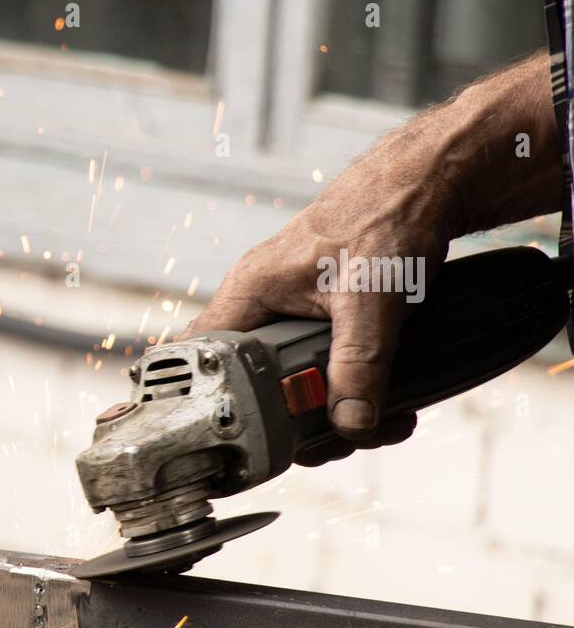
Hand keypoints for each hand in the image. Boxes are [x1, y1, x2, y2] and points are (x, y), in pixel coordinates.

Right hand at [183, 173, 445, 463]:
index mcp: (250, 292)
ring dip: (328, 412)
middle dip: (291, 423)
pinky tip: (383, 403)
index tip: (240, 437)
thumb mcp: (373, 299)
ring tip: (375, 425)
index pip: (200, 355)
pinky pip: (318, 369)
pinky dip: (348, 392)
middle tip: (330, 443)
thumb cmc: (387, 216)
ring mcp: (290, 313)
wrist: (427, 184)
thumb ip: (360, 365)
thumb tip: (350, 423)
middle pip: (248, 384)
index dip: (208, 399)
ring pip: (287, 383)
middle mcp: (261, 304)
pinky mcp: (320, 320)